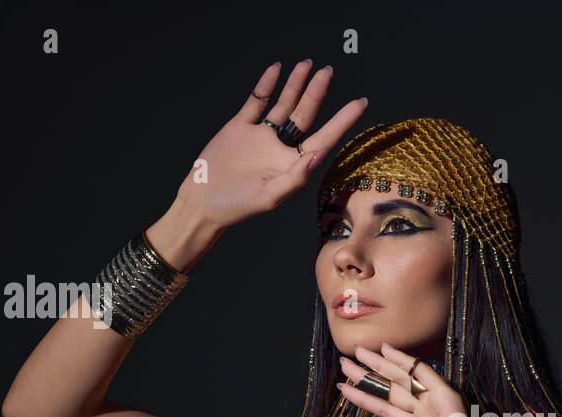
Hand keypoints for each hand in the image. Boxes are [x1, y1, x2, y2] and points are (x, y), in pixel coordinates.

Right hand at [174, 60, 367, 228]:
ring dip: (295, 85)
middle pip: (305, 115)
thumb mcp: (268, 197)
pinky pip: (256, 102)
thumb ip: (295, 177)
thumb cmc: (237, 207)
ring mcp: (261, 136)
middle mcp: (281, 148)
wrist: (201, 203)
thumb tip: (317, 155)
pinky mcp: (240, 127)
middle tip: (328, 71)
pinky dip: (265, 85)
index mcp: (293, 165)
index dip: (343, 121)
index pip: (325, 138)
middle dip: (317, 92)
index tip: (361, 102)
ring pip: (283, 104)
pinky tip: (276, 69)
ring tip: (307, 64)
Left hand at [336, 343, 503, 416]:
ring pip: (402, 379)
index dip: (365, 397)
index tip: (344, 387)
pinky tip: (386, 349)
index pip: (387, 408)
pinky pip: (423, 374)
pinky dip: (405, 361)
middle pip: (391, 390)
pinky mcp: (446, 398)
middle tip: (345, 361)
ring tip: (358, 351)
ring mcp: (436, 404)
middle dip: (368, 374)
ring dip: (380, 364)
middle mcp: (428, 413)